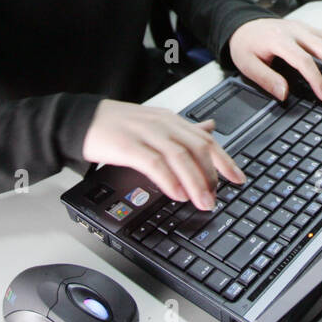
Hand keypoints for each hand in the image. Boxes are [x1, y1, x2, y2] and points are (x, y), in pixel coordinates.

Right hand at [81, 100, 244, 210]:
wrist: (83, 120)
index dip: (225, 160)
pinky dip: (169, 179)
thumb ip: (183, 129)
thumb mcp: (156, 123)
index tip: (238, 179)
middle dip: (211, 175)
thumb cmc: (120, 125)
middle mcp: (163, 124)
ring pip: (180, 156)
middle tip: (216, 198)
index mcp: (172, 120)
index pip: (206, 139)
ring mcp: (145, 133)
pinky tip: (177, 193)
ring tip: (202, 201)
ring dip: (195, 181)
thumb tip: (210, 128)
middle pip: (197, 148)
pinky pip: (154, 163)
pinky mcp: (127, 145)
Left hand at [228, 17, 321, 102]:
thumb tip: (284, 93)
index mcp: (278, 40)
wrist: (243, 25)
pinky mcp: (307, 28)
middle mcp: (294, 31)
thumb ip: (265, 79)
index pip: (303, 60)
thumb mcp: (247, 65)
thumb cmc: (246, 45)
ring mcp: (302, 27)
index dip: (317, 80)